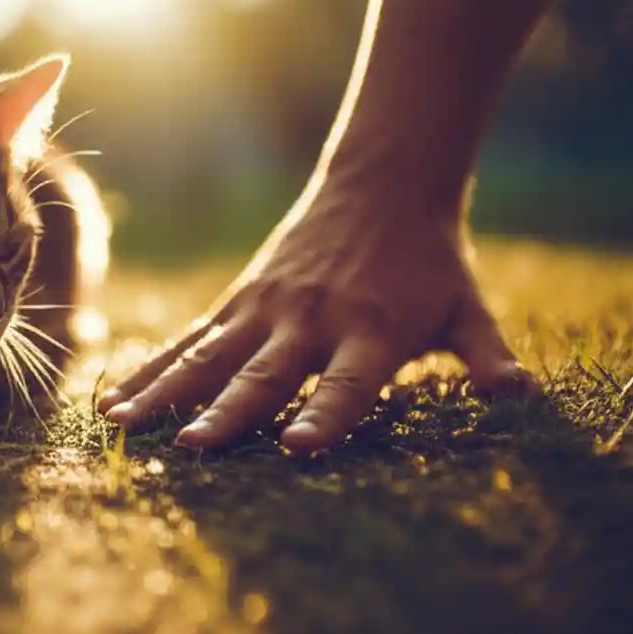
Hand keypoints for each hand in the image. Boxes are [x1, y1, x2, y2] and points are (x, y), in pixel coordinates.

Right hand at [97, 173, 534, 451]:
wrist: (380, 184)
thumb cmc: (427, 260)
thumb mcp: (465, 305)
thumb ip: (486, 352)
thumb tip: (518, 394)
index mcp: (371, 328)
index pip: (349, 382)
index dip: (327, 414)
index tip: (297, 447)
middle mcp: (310, 319)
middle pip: (265, 372)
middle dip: (228, 412)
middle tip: (194, 449)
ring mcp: (264, 309)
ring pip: (207, 356)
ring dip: (165, 393)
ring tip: (124, 427)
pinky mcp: (236, 303)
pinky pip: (187, 341)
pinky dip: (150, 371)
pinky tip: (114, 403)